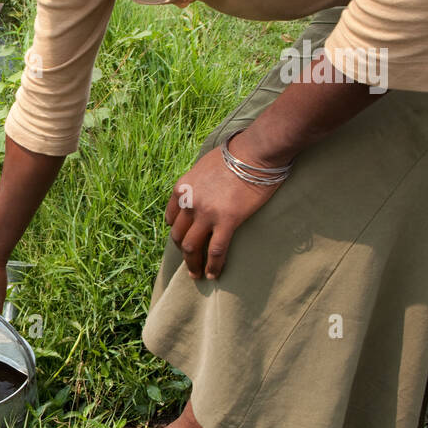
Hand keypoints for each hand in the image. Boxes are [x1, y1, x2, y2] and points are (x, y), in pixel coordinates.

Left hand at [164, 135, 285, 279]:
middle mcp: (189, 203)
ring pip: (192, 247)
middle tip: (189, 263)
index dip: (177, 232)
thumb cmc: (237, 153)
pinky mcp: (227, 221)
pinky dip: (213, 266)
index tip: (183, 240)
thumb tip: (203, 190)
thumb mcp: (205, 165)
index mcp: (182, 188)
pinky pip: (216, 251)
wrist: (255, 151)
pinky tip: (214, 275)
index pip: (172, 217)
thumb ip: (199, 182)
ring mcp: (207, 214)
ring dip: (192, 264)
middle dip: (182, 252)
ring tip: (197, 276)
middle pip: (179, 235)